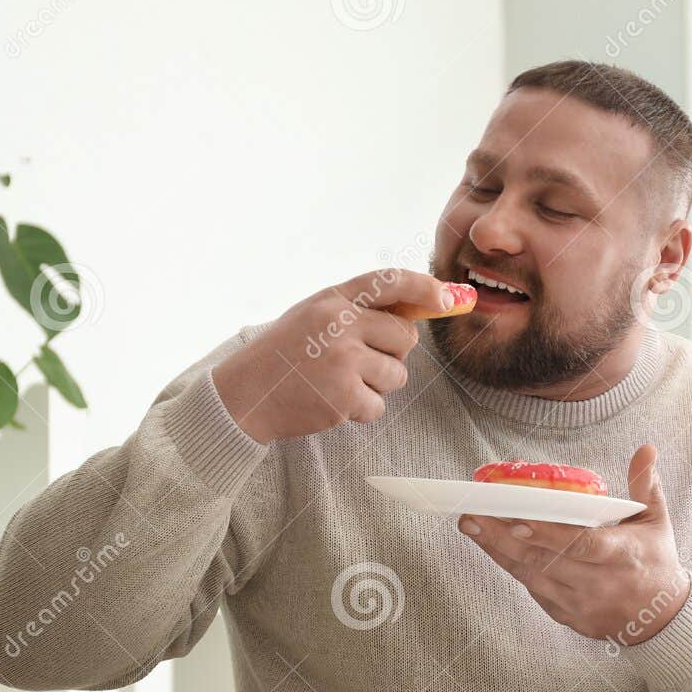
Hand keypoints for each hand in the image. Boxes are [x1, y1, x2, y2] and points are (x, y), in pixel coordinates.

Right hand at [212, 270, 454, 442]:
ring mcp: (342, 360)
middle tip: (359, 362)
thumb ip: (358, 312)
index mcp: (332, 299)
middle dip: (393, 354)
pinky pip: (379, 406)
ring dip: (377, 385)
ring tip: (340, 382)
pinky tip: (333, 402)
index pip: (389, 281)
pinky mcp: (342, 396)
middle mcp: (340, 324)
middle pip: (406, 338)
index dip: (424, 287)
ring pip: (398, 375)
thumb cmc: (284, 355)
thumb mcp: (314, 316)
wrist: (244, 394)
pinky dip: (361, 410)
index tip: (447, 297)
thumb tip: (417, 313)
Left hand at [459, 444, 690, 647]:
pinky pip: (534, 591)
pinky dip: (513, 567)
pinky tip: (492, 546)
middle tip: (473, 516)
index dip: (548, 534)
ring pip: (532, 577)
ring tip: (472, 526)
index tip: (518, 520)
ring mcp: (582, 604)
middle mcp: (599, 584)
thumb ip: (646, 485)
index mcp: (623, 556)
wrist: (661, 620)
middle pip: (545, 561)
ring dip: (499, 551)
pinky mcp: (568, 617)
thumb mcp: (657, 522)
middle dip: (505, 538)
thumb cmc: (656, 562)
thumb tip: (646, 448)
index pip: (581, 545)